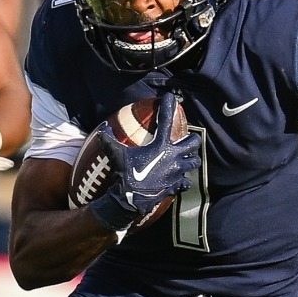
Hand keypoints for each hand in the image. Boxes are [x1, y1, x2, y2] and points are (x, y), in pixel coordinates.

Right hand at [89, 92, 203, 229]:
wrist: (132, 199)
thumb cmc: (125, 174)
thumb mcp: (116, 154)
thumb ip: (109, 139)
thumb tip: (103, 127)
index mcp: (161, 146)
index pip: (166, 121)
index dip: (168, 106)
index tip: (171, 97)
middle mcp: (174, 157)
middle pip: (193, 142)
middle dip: (192, 139)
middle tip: (187, 139)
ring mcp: (177, 172)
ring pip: (194, 162)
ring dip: (191, 159)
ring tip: (186, 158)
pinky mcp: (177, 186)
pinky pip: (186, 182)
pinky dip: (183, 180)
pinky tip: (179, 180)